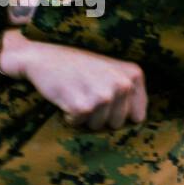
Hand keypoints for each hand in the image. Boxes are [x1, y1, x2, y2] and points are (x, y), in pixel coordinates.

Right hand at [0, 31, 147, 130]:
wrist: (43, 58)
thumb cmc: (77, 66)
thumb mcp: (111, 71)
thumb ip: (129, 90)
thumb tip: (140, 121)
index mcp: (133, 74)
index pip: (137, 116)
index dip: (117, 112)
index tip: (104, 97)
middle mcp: (122, 84)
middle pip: (117, 124)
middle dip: (100, 115)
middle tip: (85, 92)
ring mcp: (103, 96)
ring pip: (98, 126)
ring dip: (84, 116)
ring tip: (76, 93)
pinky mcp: (83, 106)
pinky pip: (79, 125)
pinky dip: (69, 117)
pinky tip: (66, 97)